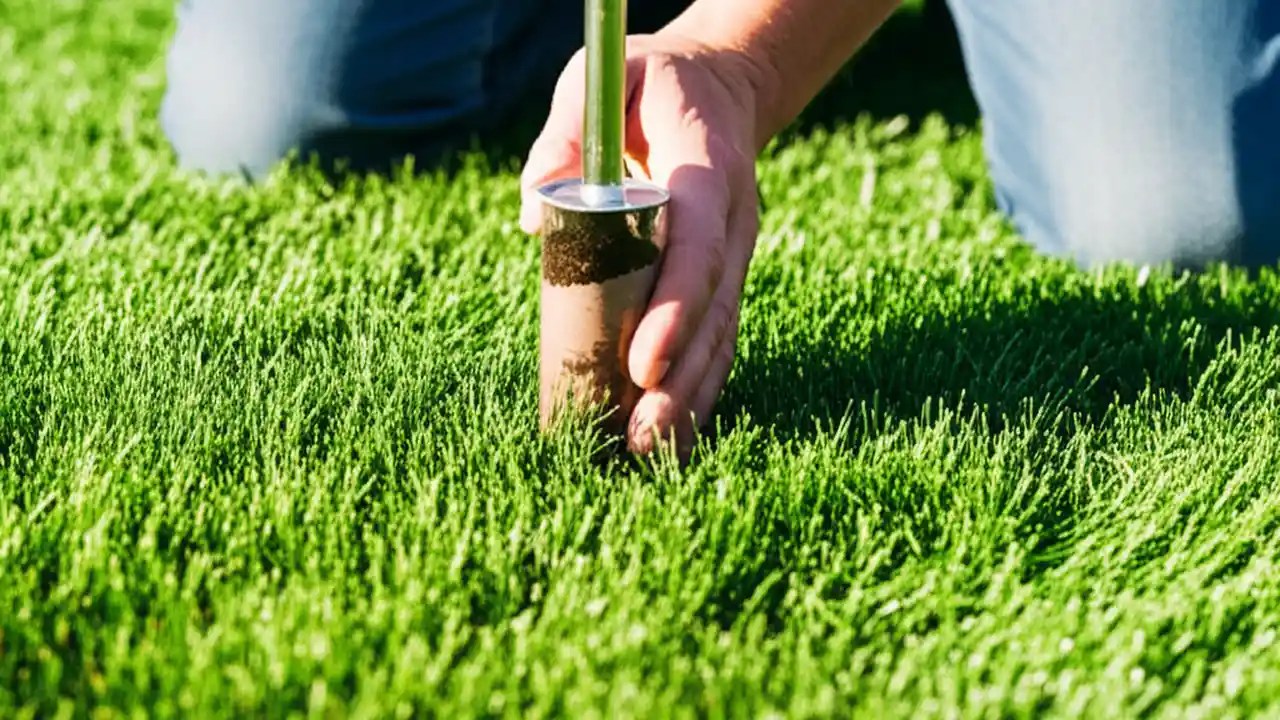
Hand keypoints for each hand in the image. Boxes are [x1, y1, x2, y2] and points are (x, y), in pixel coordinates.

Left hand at [521, 30, 767, 455]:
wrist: (719, 86)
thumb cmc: (650, 83)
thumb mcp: (604, 77)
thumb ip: (565, 133)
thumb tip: (534, 214)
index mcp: (708, 169)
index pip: (700, 249)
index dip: (674, 310)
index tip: (640, 365)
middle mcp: (734, 220)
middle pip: (714, 313)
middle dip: (679, 380)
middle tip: (641, 438)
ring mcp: (737, 254)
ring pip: (721, 337)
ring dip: (690, 399)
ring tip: (652, 455)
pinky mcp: (725, 278)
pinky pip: (717, 339)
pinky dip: (698, 388)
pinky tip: (672, 435)